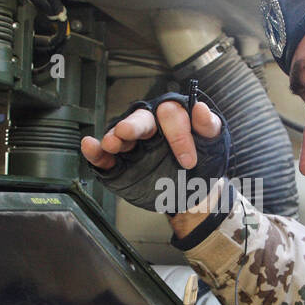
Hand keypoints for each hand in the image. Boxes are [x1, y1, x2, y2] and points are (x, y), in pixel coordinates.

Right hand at [80, 99, 221, 171]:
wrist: (194, 196)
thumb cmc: (204, 164)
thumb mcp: (214, 146)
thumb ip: (209, 127)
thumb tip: (200, 108)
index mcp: (173, 119)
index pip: (170, 115)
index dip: (179, 136)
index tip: (188, 160)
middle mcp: (151, 129)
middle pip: (140, 119)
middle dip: (133, 126)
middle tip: (126, 132)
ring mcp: (134, 147)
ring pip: (120, 135)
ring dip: (113, 138)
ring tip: (111, 144)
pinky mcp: (121, 166)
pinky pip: (105, 157)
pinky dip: (95, 153)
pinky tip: (90, 147)